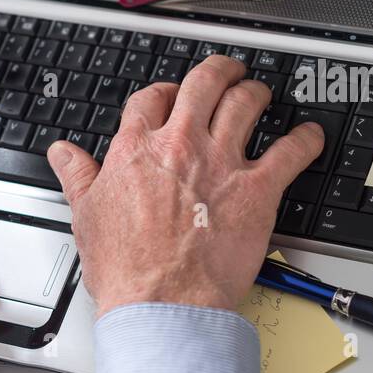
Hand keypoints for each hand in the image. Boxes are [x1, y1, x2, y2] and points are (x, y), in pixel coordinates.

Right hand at [46, 56, 323, 315]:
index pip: (151, 99)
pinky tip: (310, 136)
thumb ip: (78, 177)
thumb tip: (63, 155)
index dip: (163, 92)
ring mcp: (221, 164)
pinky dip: (306, 139)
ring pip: (246, 104)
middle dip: (219, 72)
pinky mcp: (257, 190)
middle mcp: (181, 146)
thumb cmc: (126, 268)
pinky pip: (291, 150)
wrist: (161, 301)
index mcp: (137, 150)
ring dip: (256, 93)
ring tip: (259, 94)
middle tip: (227, 73)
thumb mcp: (86, 216)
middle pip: (203, 84)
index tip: (169, 97)